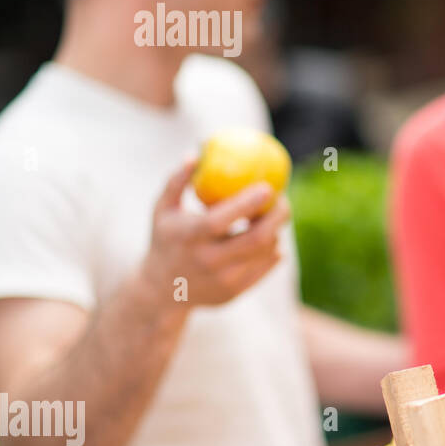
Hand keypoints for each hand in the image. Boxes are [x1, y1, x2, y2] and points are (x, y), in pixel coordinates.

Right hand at [140, 159, 289, 305]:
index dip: (249, 203)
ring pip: (265, 252)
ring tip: (271, 218)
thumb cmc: (165, 238)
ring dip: (275, 232)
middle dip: (277, 217)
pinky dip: (273, 250)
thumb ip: (177, 181)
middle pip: (257, 239)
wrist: (161, 290)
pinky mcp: (234, 293)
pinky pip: (266, 267)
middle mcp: (207, 261)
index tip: (269, 187)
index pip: (223, 219)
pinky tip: (269, 238)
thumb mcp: (162, 209)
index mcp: (190, 238)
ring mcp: (223, 281)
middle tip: (283, 201)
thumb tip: (197, 153)